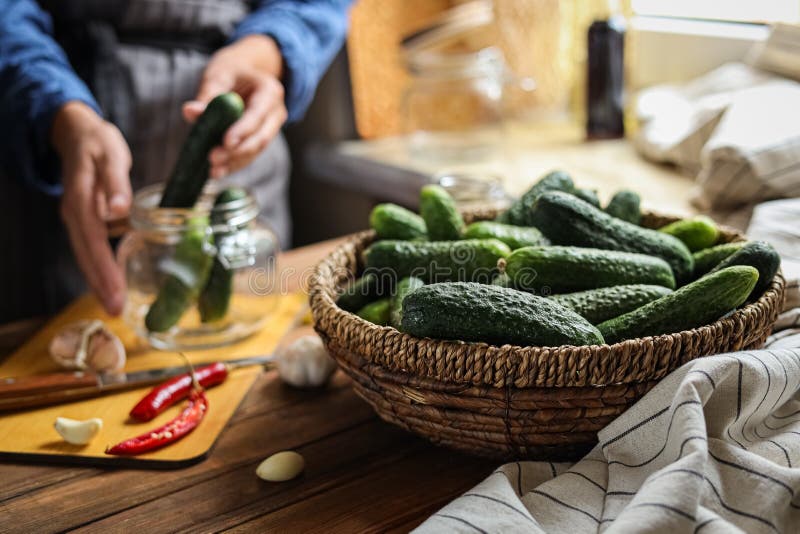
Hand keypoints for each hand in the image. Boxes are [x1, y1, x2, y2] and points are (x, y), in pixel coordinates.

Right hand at [52, 101, 131, 315]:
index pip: (93, 242)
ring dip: (99, 280)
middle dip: (100, 284)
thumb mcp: (110, 154)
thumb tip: (119, 210)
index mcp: (81, 201)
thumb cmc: (99, 142)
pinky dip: (99, 266)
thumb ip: (116, 182)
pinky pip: (90, 247)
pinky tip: (111, 281)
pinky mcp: (84, 218)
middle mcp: (75, 213)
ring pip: (86, 254)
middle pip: (86, 254)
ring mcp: (77, 217)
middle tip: (115, 312)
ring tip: (113, 305)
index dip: (104, 269)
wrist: (78, 132)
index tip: (115, 293)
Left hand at [183, 34, 286, 177]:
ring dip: (235, 162)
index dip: (243, 130)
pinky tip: (217, 172)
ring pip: (256, 150)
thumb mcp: (219, 75)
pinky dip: (234, 164)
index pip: (258, 114)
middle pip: (261, 137)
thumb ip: (207, 95)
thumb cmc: (232, 72)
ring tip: (213, 171)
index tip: (226, 142)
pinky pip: (249, 155)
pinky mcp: (260, 139)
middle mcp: (275, 112)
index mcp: (269, 91)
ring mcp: (270, 128)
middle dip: (238, 152)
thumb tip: (190, 112)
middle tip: (213, 159)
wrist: (246, 73)